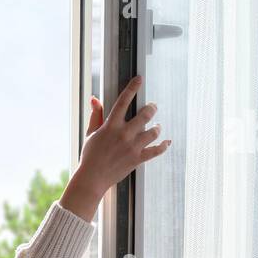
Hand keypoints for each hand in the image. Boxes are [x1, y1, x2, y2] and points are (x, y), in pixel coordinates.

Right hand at [60, 76, 170, 220]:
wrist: (92, 178)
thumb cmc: (89, 156)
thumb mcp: (90, 133)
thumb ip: (96, 115)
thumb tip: (95, 99)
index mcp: (111, 125)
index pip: (124, 101)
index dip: (132, 88)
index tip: (139, 79)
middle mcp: (124, 134)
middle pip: (145, 114)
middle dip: (151, 108)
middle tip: (152, 107)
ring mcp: (132, 147)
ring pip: (153, 131)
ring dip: (157, 127)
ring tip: (157, 126)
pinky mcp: (138, 159)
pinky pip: (156, 150)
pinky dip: (164, 146)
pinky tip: (167, 142)